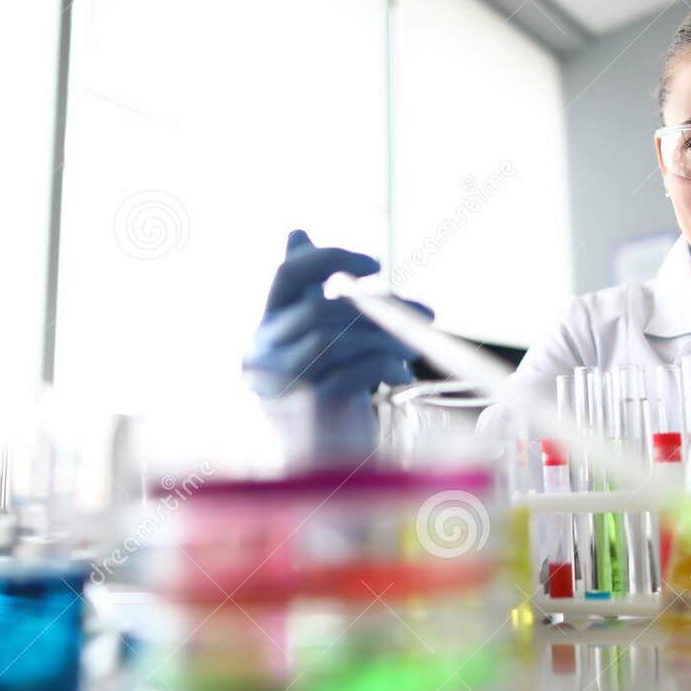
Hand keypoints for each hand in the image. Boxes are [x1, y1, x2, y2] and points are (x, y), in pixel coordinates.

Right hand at [245, 230, 432, 397]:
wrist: (325, 457)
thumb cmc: (329, 386)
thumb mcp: (324, 334)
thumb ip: (313, 289)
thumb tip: (296, 233)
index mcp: (268, 322)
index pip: (288, 273)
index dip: (330, 258)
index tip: (376, 263)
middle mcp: (263, 350)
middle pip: (318, 309)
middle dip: (379, 307)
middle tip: (427, 314)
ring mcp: (278, 383)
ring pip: (331, 341)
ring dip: (386, 339)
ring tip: (417, 345)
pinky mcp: (301, 413)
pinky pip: (343, 376)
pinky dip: (379, 368)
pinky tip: (401, 373)